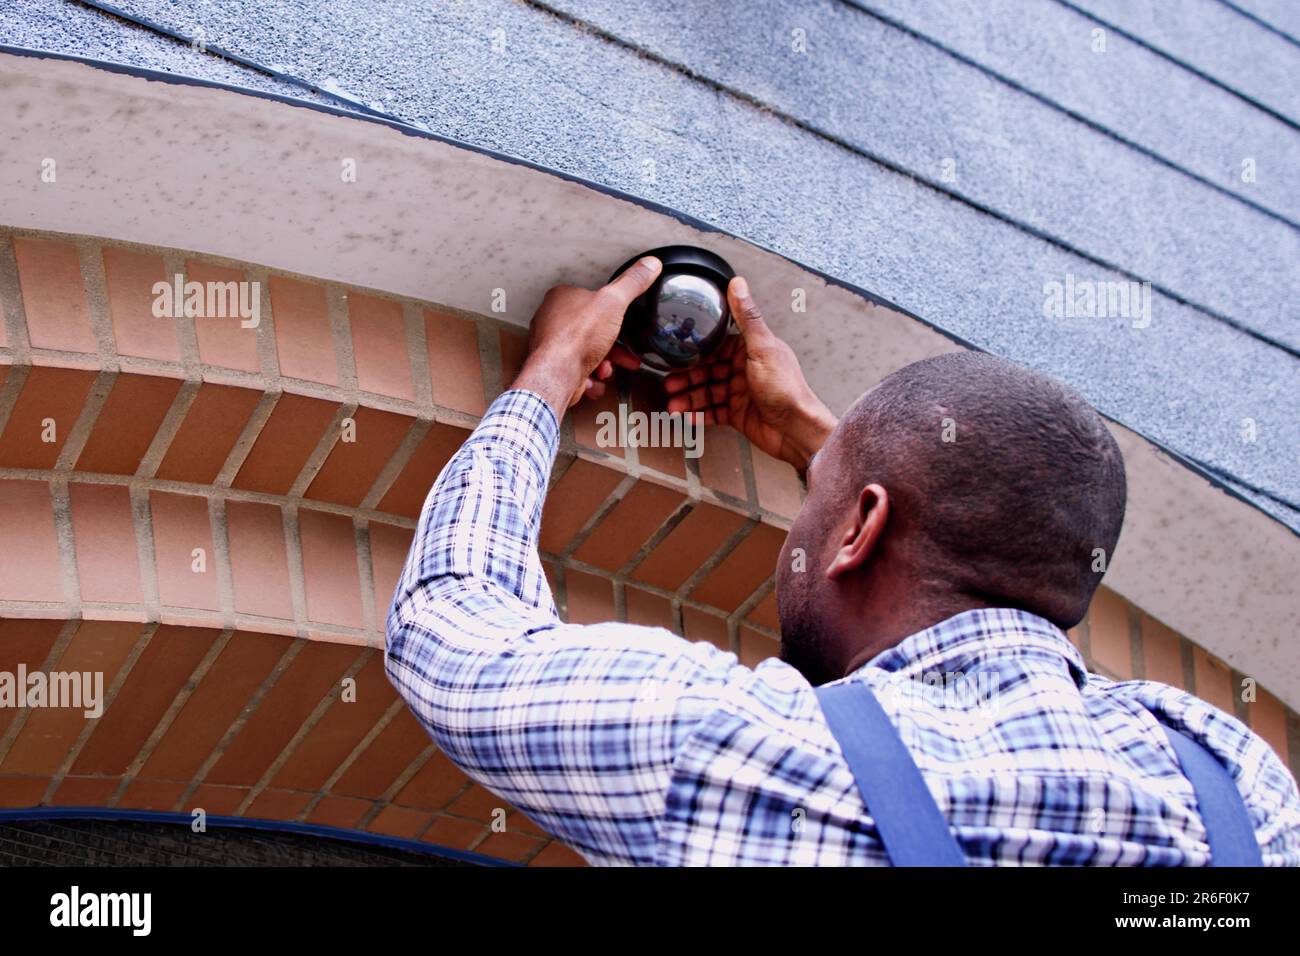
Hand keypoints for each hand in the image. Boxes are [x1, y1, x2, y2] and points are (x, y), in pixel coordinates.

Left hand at [515, 257, 661, 414]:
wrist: (557, 375)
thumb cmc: (576, 337)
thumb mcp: (613, 302)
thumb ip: (632, 283)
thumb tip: (649, 264)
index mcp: (562, 297)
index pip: (593, 301)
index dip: (612, 316)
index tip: (624, 326)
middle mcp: (552, 319)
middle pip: (593, 330)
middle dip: (612, 346)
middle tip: (624, 354)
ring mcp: (551, 344)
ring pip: (587, 352)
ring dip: (603, 364)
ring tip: (607, 369)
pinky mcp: (553, 366)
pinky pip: (577, 370)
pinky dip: (590, 378)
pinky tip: (595, 380)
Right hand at [664, 277, 835, 474]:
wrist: (795, 429)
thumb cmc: (786, 389)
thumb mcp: (763, 347)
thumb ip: (747, 317)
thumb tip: (738, 284)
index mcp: (751, 350)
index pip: (716, 347)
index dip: (696, 353)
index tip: (677, 356)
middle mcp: (745, 370)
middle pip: (707, 371)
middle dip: (686, 379)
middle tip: (669, 384)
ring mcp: (741, 393)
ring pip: (707, 393)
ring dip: (689, 399)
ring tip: (673, 405)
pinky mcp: (739, 414)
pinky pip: (713, 412)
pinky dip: (700, 414)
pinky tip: (688, 416)